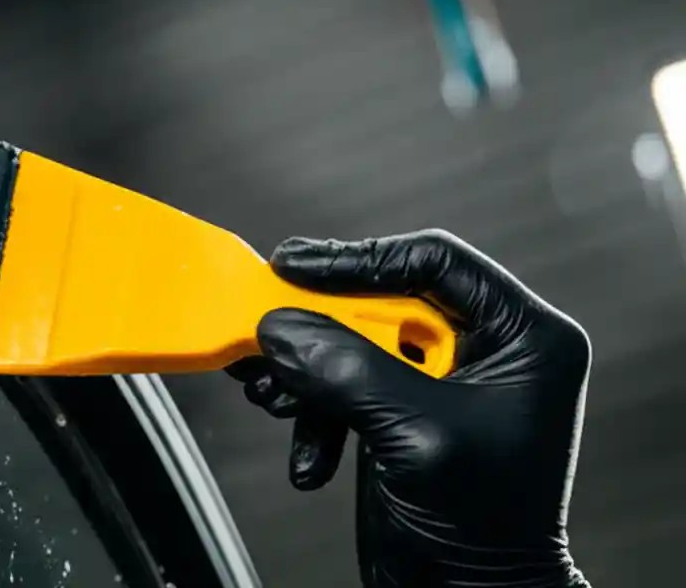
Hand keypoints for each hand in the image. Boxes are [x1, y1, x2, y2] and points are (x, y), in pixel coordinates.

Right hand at [228, 230, 590, 586]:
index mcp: (522, 339)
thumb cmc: (484, 532)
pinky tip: (309, 459)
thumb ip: (346, 370)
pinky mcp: (406, 416)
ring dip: (308, 374)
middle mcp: (488, 352)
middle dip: (320, 327)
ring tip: (274, 396)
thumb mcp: (415, 435)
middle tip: (267, 333)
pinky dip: (316, 418)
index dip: (359, 258)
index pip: (434, 262)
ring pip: (356, 343)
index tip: (293, 264)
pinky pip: (347, 387)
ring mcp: (445, 385)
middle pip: (385, 302)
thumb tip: (282, 326)